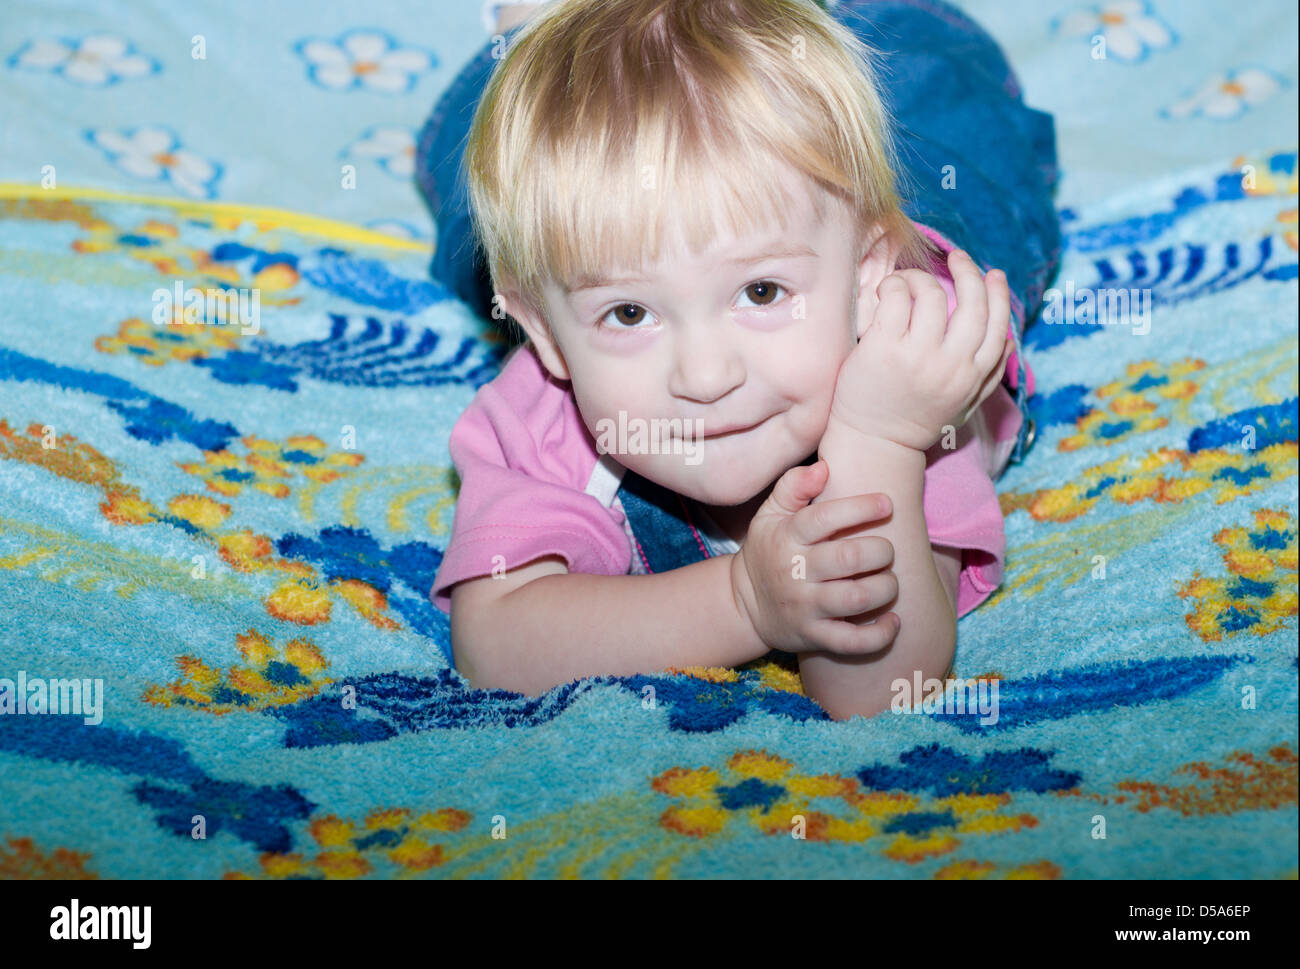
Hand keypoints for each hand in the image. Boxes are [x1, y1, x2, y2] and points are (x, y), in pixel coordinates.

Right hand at [729, 460, 900, 654]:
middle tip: (886, 551)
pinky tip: (893, 621)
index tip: (886, 504)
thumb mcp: (770, 514)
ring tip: (889, 581)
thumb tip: (824, 467)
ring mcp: (805, 607)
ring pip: (856, 598)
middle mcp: (795, 572)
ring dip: (885, 588)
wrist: (743, 603)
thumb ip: (793, 485)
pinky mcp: (814, 637)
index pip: (825, 518)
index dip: (860, 508)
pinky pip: (852, 642)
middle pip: (849, 559)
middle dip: (880, 551)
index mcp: (787, 537)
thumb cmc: (769, 550)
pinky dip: (880, 634)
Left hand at [830, 248, 1013, 451]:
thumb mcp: (962, 405)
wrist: (874, 444)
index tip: (993, 274)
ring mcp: (917, 355)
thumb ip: (988, 375)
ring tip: (909, 282)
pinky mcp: (883, 348)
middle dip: (969, 272)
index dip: (999, 293)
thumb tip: (1009, 341)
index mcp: (972, 376)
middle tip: (958, 258)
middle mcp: (950, 364)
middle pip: (972, 303)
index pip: (998, 324)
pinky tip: (887, 291)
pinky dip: (894, 284)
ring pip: (932, 294)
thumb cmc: (915, 422)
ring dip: (921, 278)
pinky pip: (895, 297)